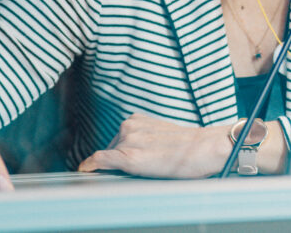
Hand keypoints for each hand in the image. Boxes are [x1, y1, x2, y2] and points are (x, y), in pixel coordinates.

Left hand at [78, 113, 230, 178]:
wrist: (205, 147)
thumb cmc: (190, 146)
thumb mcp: (163, 135)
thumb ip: (146, 139)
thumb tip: (136, 155)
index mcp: (138, 120)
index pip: (117, 140)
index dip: (113, 153)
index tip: (104, 163)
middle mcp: (129, 126)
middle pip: (112, 149)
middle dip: (119, 160)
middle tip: (142, 169)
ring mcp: (128, 140)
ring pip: (109, 157)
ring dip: (116, 166)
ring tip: (143, 171)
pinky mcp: (128, 156)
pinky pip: (100, 160)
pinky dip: (91, 165)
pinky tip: (85, 171)